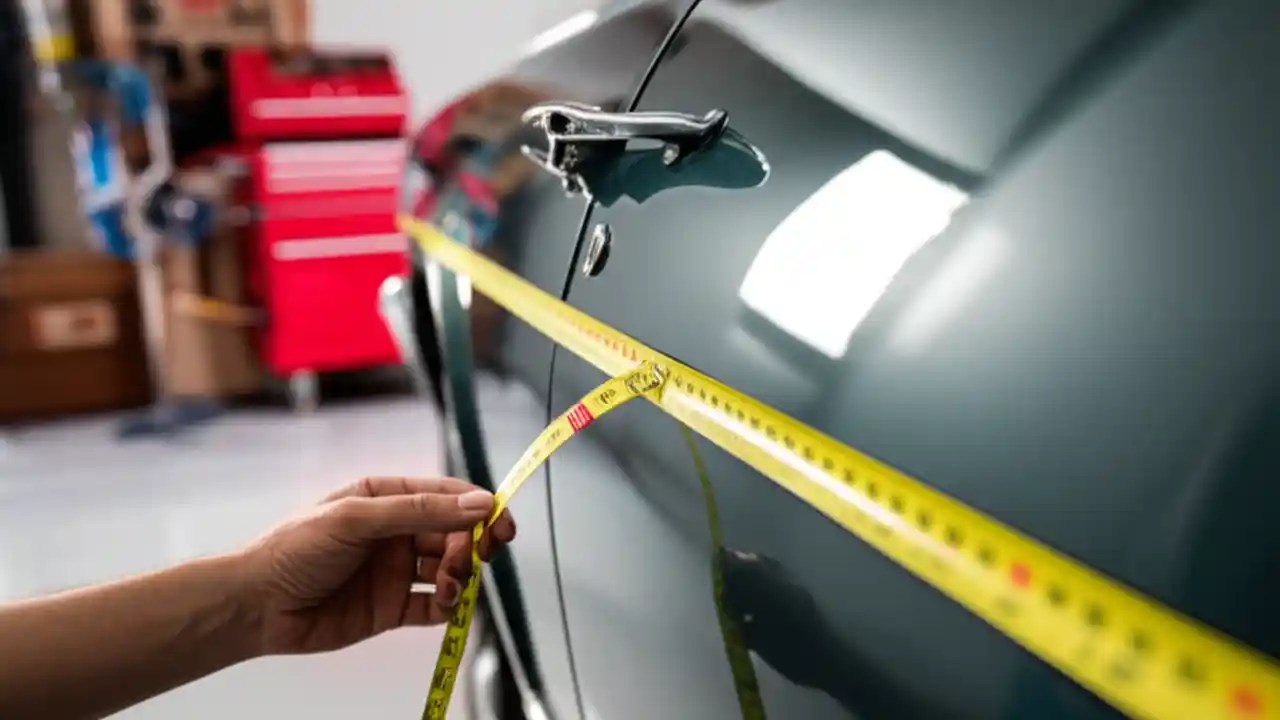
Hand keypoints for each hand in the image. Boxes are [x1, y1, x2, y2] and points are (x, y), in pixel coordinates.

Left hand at [239, 477, 515, 655]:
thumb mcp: (356, 518)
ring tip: (450, 582)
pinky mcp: (393, 608)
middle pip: (454, 532)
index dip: (479, 506)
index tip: (502, 522)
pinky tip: (445, 603)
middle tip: (475, 555)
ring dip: (461, 574)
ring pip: (450, 569)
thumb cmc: (294, 550)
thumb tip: (478, 505)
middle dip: (473, 542)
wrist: (256, 607)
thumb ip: (418, 512)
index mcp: (385, 499)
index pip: (445, 496)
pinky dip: (450, 605)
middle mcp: (395, 533)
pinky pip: (435, 606)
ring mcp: (395, 571)